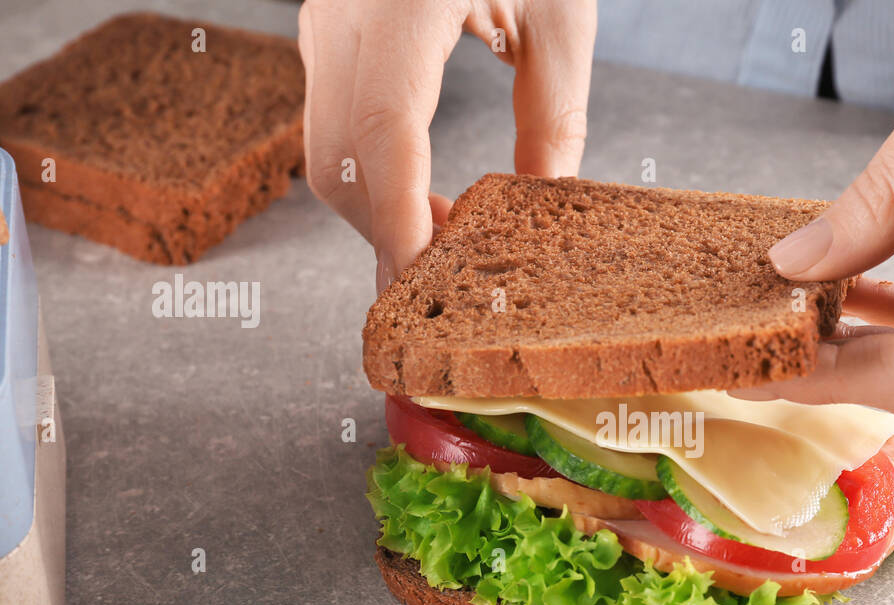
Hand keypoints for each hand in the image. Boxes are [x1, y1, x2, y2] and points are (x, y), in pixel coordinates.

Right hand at [297, 0, 596, 289]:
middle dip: (387, 233)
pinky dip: (372, 178)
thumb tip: (542, 208)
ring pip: (326, 152)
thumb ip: (553, 117)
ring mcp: (324, 22)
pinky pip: (333, 125)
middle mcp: (345, 11)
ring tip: (447, 240)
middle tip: (451, 279)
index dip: (400, 217)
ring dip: (378, 213)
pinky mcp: (328, 34)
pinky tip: (423, 198)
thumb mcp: (560, 18)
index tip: (427, 279)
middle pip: (340, 159)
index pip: (385, 131)